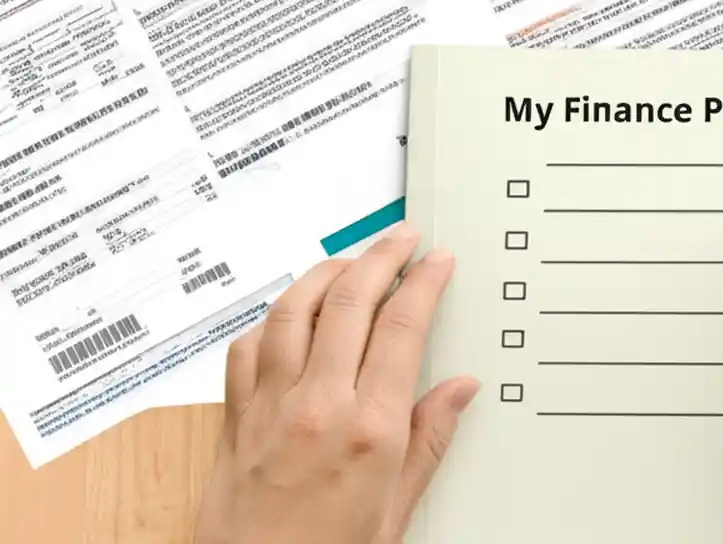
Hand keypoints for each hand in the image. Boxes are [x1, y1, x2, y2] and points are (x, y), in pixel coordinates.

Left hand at [194, 224, 479, 543]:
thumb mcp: (397, 509)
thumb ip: (429, 441)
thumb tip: (460, 391)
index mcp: (370, 428)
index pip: (403, 326)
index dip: (424, 281)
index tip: (437, 261)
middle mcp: (318, 405)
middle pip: (350, 299)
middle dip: (381, 255)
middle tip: (401, 238)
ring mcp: (271, 404)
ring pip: (293, 308)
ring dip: (326, 271)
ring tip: (351, 259)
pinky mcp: (237, 415)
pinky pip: (248, 344)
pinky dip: (272, 318)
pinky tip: (289, 314)